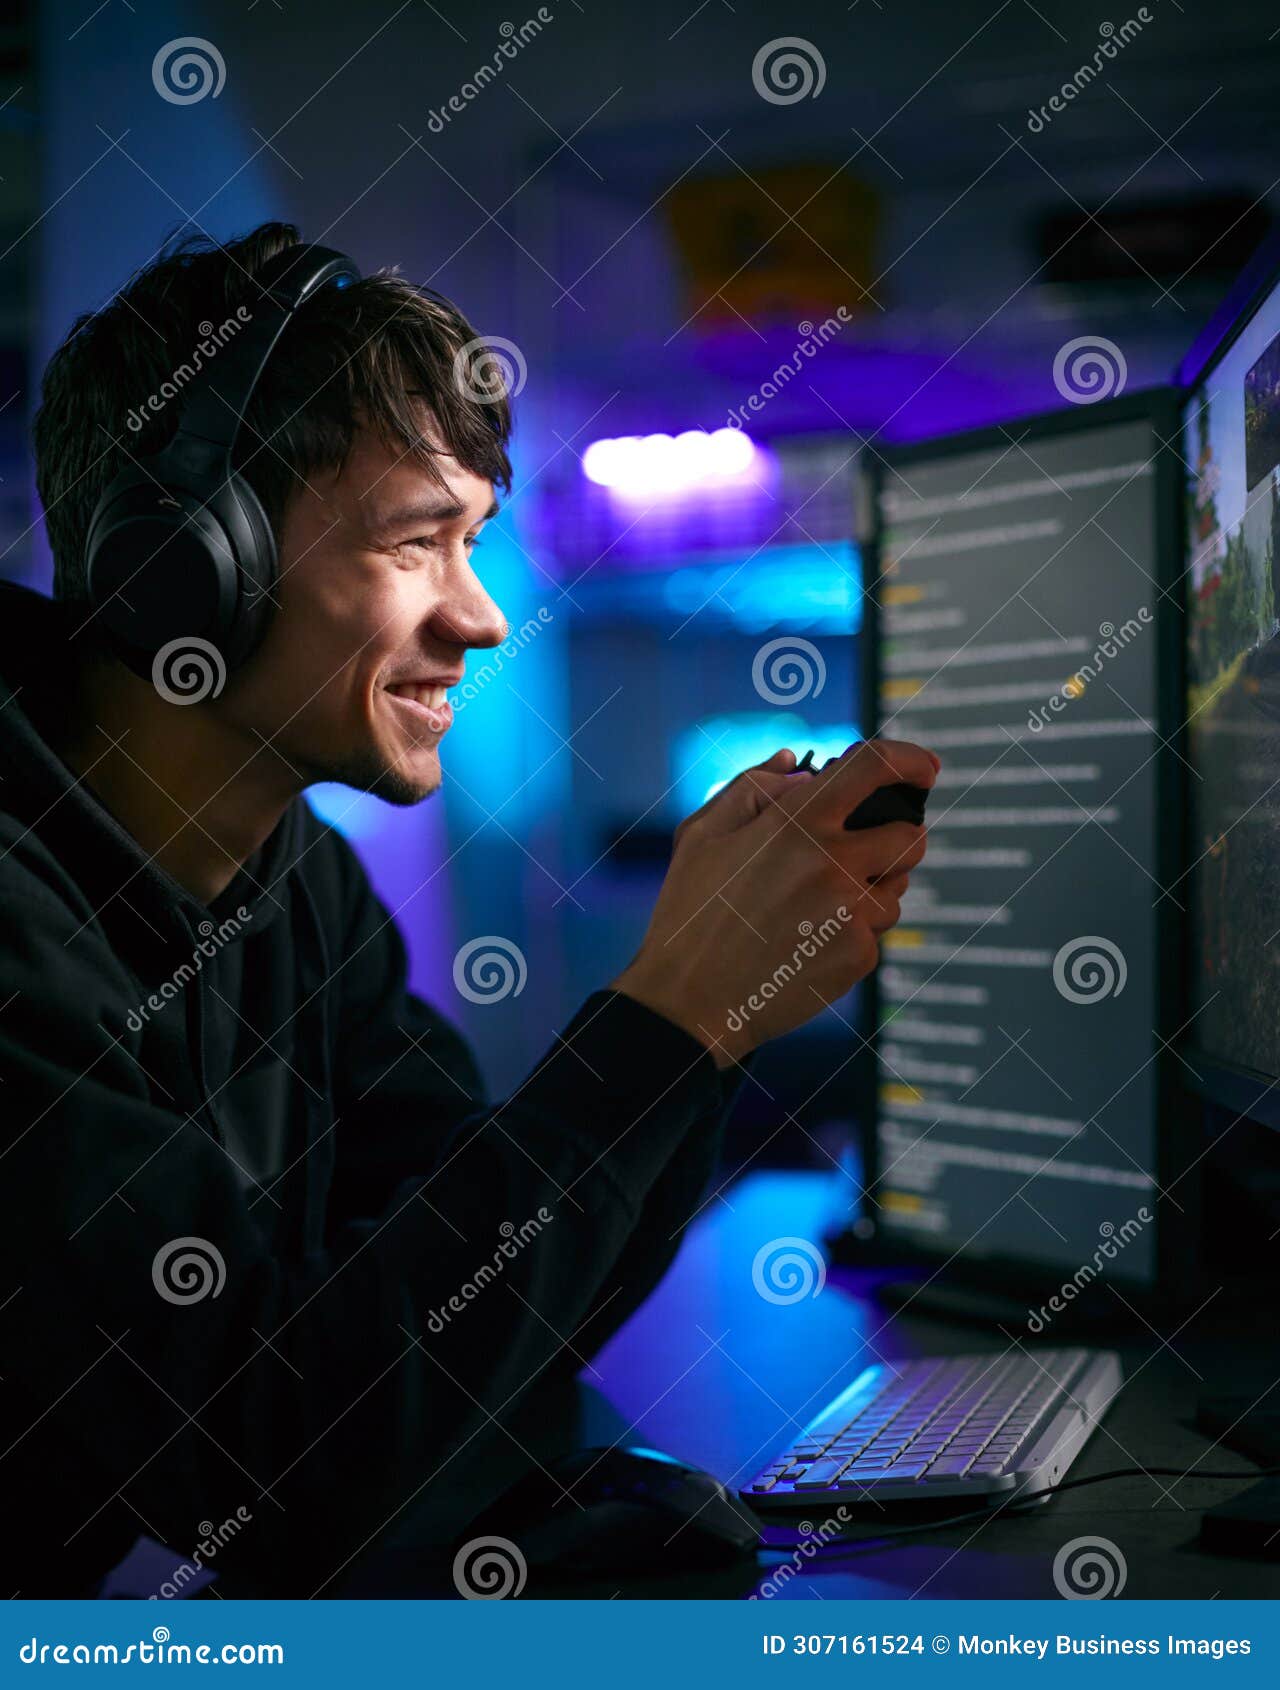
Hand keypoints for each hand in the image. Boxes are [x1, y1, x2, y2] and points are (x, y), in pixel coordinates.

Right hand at [611, 738, 938, 1066]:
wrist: (689, 1001)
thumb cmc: (689, 913)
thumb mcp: (701, 835)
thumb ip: (751, 788)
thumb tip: (798, 766)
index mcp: (797, 821)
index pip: (875, 768)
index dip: (910, 760)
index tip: (925, 768)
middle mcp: (833, 862)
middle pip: (910, 837)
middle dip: (898, 837)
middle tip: (868, 849)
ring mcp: (851, 912)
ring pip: (896, 890)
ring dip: (871, 890)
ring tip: (814, 909)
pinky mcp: (858, 956)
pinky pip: (875, 932)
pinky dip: (852, 932)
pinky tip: (807, 943)